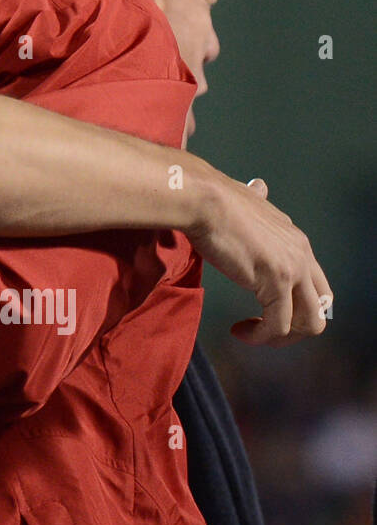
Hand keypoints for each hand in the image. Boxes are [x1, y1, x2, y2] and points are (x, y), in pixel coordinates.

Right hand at [187, 169, 331, 346]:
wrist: (203, 200)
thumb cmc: (215, 200)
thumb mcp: (246, 199)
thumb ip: (257, 199)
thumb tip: (259, 187)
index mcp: (297, 241)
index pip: (316, 287)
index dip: (295, 307)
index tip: (264, 310)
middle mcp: (302, 256)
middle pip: (320, 309)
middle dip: (294, 328)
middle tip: (263, 330)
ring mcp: (292, 269)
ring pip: (308, 323)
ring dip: (279, 337)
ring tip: (251, 334)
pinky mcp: (275, 282)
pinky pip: (278, 324)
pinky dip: (261, 336)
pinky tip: (240, 330)